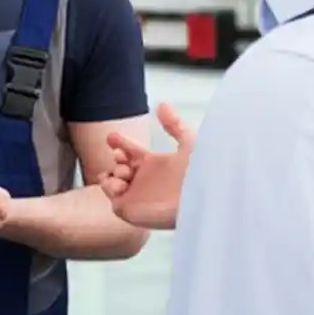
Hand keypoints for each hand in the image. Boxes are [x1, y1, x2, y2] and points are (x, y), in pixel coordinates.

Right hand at [99, 102, 194, 229]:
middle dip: (116, 157)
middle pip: (120, 166)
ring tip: (124, 170)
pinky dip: (110, 188)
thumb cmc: (200, 172)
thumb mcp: (189, 142)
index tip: (111, 137)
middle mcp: (144, 180)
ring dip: (112, 173)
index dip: (120, 143)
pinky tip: (121, 182)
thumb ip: (174, 124)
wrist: (203, 198)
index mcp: (155, 164)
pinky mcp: (132, 210)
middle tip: (120, 154)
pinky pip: (113, 199)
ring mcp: (137, 195)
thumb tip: (162, 104)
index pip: (131, 152)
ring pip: (112, 182)